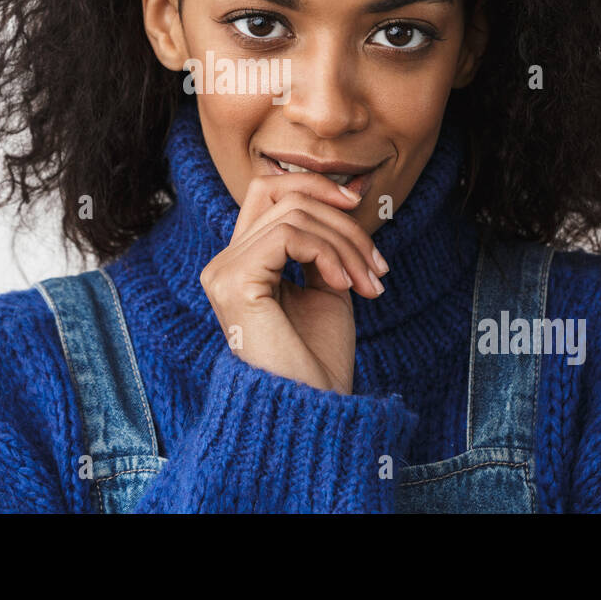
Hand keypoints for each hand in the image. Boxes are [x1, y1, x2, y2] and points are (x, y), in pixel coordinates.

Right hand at [198, 171, 388, 393]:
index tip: (359, 207)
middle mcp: (224, 263)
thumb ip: (322, 245)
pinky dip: (328, 253)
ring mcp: (224, 272)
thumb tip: (342, 196)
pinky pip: (288, 235)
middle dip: (343, 222)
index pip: (268, 191)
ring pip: (293, 214)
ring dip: (346, 244)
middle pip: (284, 196)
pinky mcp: (234, 282)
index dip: (314, 186)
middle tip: (376, 267)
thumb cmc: (318, 361)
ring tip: (368, 284)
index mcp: (243, 262)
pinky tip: (344, 285)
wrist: (311, 413)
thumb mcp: (325, 288)